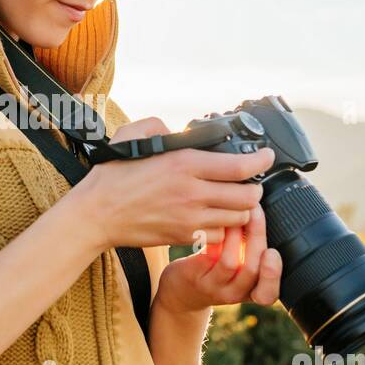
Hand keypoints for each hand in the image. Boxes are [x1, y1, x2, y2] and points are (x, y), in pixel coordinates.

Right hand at [81, 115, 274, 251]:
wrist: (96, 213)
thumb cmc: (113, 174)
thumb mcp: (134, 134)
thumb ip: (162, 127)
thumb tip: (182, 132)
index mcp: (184, 164)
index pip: (239, 166)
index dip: (261, 161)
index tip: (267, 156)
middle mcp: (192, 193)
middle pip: (248, 197)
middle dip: (256, 189)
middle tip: (251, 182)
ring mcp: (190, 219)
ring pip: (238, 218)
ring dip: (243, 209)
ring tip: (237, 201)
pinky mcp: (184, 237)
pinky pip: (220, 236)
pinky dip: (225, 228)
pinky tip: (217, 218)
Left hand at [154, 201, 282, 315]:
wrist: (182, 290)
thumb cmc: (218, 273)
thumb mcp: (240, 270)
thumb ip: (254, 251)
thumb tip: (262, 210)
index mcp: (251, 292)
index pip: (268, 294)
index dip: (273, 275)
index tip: (272, 252)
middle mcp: (234, 293)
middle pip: (251, 270)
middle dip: (256, 236)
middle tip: (255, 209)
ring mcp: (213, 287)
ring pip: (229, 262)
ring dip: (235, 234)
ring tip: (235, 209)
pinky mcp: (194, 276)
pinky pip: (207, 255)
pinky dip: (217, 235)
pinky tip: (217, 217)